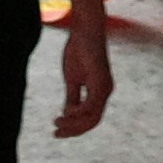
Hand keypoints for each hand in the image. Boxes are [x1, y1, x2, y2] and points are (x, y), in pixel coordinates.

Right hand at [51, 18, 114, 137]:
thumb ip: (72, 96)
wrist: (85, 29)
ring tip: (57, 124)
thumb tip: (67, 113)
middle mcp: (106, 92)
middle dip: (74, 130)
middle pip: (92, 122)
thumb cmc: (78, 49)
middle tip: (56, 134)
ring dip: (74, 124)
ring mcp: (105, 88)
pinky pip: (90, 106)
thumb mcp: (72, 78)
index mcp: (100, 91)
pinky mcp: (100, 82)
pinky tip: (66, 112)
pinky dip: (78, 113)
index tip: (57, 130)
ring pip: (92, 117)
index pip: (90, 118)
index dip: (75, 127)